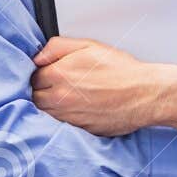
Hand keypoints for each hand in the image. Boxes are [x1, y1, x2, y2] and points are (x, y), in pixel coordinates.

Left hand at [31, 38, 176, 135]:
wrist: (145, 95)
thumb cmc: (122, 71)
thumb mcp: (88, 46)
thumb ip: (56, 47)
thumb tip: (37, 57)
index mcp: (58, 74)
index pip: (31, 77)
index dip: (40, 74)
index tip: (48, 73)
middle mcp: (60, 98)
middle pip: (35, 98)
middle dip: (42, 91)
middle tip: (57, 85)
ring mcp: (69, 117)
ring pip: (46, 114)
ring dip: (52, 106)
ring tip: (69, 97)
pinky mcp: (81, 130)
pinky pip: (62, 125)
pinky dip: (66, 118)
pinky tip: (79, 109)